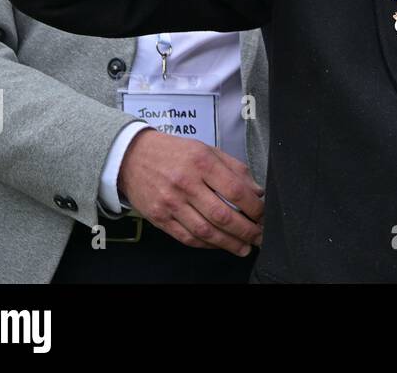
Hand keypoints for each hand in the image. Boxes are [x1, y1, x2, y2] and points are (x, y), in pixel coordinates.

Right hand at [117, 129, 264, 255]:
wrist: (132, 156)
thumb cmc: (174, 152)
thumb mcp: (208, 150)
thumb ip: (235, 169)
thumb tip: (257, 191)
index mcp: (202, 163)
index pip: (235, 190)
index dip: (254, 208)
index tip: (263, 215)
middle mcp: (186, 183)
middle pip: (222, 215)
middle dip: (246, 230)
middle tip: (259, 237)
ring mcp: (171, 203)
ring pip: (205, 231)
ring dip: (229, 243)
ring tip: (244, 247)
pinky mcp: (160, 218)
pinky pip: (187, 237)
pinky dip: (206, 244)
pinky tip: (219, 244)